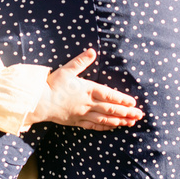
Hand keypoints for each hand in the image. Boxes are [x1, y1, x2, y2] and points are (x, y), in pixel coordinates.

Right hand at [29, 48, 143, 130]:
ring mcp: (83, 114)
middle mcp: (88, 103)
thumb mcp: (67, 70)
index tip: (133, 102)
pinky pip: (95, 125)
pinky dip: (106, 126)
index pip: (109, 95)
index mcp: (87, 89)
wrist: (40, 102)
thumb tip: (92, 51)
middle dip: (126, 112)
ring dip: (120, 121)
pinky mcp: (77, 122)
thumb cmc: (53, 84)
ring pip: (105, 119)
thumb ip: (81, 61)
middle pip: (111, 109)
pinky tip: (113, 127)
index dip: (122, 99)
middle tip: (139, 115)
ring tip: (131, 122)